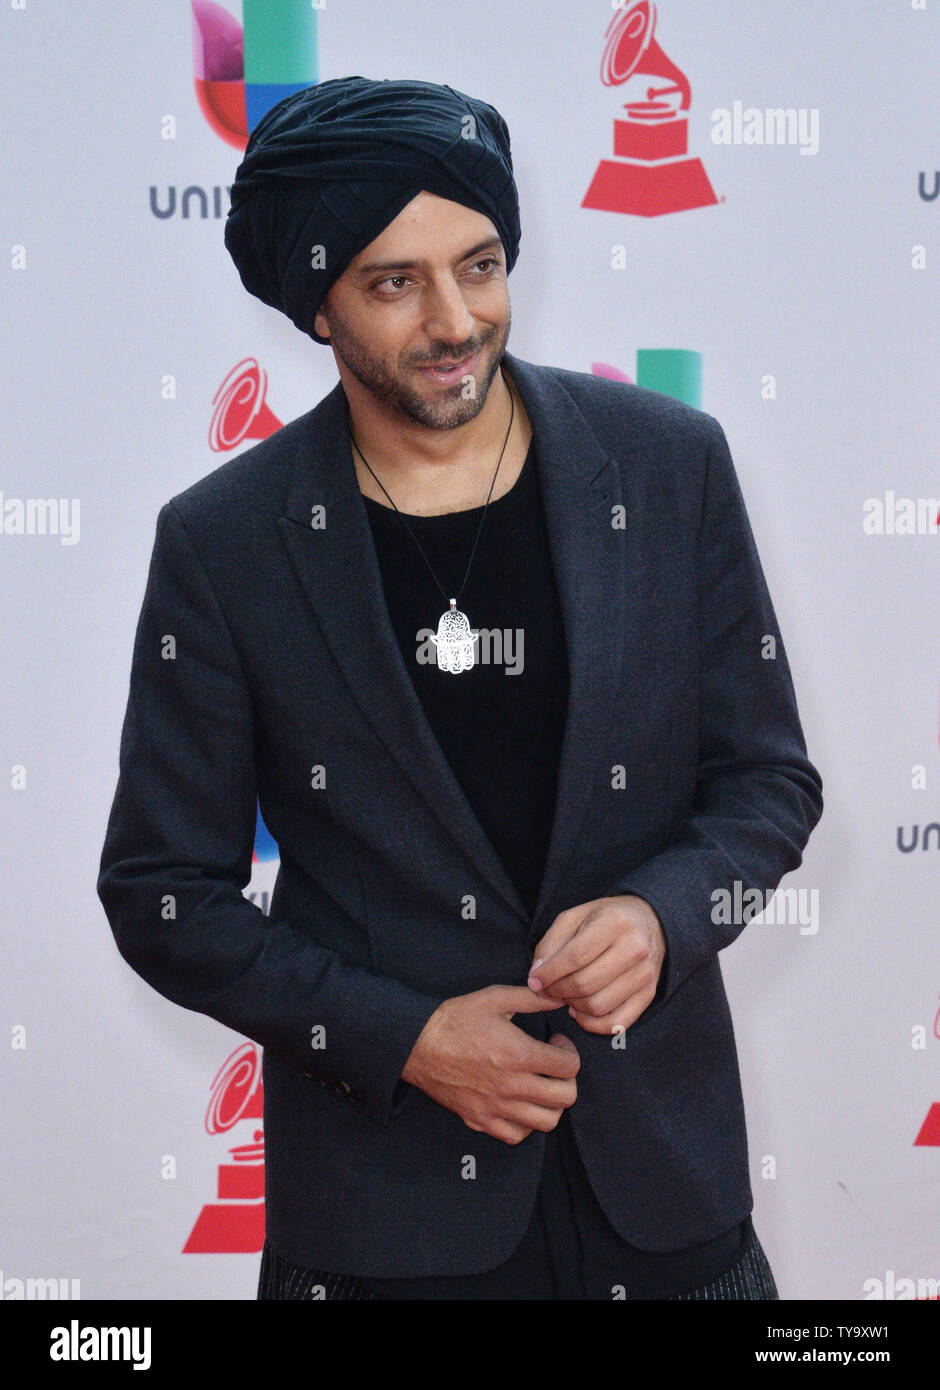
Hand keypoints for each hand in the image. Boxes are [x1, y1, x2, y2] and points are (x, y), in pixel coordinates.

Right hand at [401, 984, 579, 1144]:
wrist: (417, 1043)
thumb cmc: (455, 1019)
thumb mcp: (495, 998)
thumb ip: (533, 999)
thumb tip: (560, 998)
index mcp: (519, 1055)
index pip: (570, 1066)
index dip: (569, 1052)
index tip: (557, 1044)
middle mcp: (511, 1087)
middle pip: (565, 1097)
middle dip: (567, 1079)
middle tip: (554, 1066)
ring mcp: (496, 1108)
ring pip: (547, 1122)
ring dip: (551, 1103)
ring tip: (541, 1086)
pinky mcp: (480, 1120)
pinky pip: (517, 1135)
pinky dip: (526, 1123)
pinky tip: (520, 1103)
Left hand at [526, 895, 665, 1035]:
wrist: (648, 922)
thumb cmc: (605, 918)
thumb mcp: (574, 917)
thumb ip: (550, 943)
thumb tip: (537, 976)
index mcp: (614, 923)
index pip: (575, 957)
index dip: (549, 974)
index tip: (535, 981)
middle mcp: (634, 948)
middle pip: (586, 984)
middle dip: (558, 991)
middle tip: (548, 989)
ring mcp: (645, 974)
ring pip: (599, 1006)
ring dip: (573, 1007)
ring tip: (565, 996)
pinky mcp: (649, 994)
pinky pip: (618, 1023)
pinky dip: (593, 1025)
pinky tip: (580, 1013)